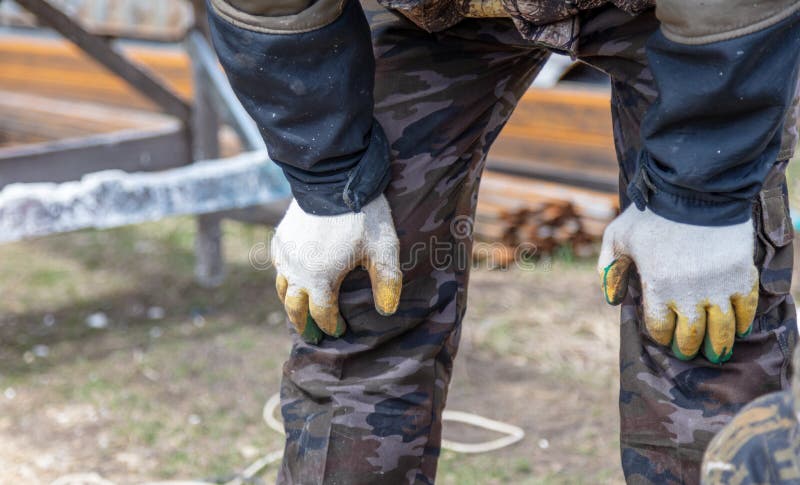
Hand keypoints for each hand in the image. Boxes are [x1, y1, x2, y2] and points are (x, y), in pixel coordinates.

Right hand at [271, 194, 401, 342]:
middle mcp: (296, 271)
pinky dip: (285, 279)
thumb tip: (386, 311)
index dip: (332, 326)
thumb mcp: (383, 248)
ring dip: (291, 303)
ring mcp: (286, 254)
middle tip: (312, 336)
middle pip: (294, 308)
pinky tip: (293, 279)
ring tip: (299, 311)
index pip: (322, 314)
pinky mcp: (281, 237)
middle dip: (304, 324)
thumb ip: (387, 281)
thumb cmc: (362, 215)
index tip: (340, 331)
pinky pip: (278, 266)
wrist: (333, 177)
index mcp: (320, 278)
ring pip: (282, 288)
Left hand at [598, 206, 758, 362]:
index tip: (665, 337)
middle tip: (688, 350)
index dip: (662, 336)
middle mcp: (688, 295)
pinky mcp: (742, 275)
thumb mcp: (618, 237)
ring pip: (722, 330)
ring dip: (718, 345)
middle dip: (688, 346)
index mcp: (657, 288)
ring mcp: (718, 287)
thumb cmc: (652, 212)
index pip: (660, 328)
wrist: (696, 189)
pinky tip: (739, 328)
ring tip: (715, 352)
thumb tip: (612, 300)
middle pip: (691, 335)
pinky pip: (746, 308)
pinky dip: (744, 322)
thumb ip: (610, 268)